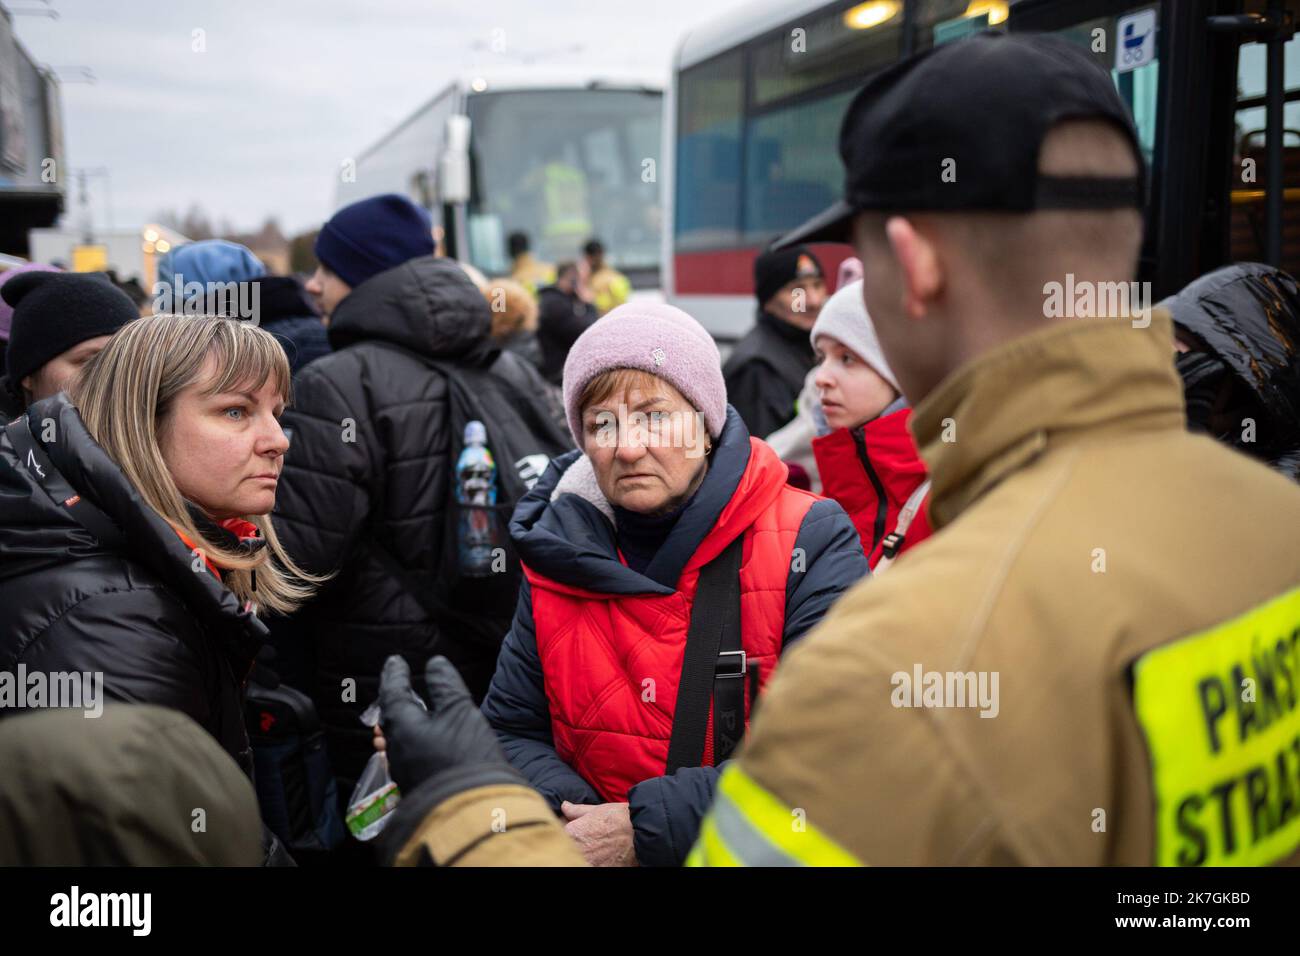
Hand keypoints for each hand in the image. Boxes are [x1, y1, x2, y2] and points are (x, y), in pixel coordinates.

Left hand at [378, 655, 505, 793]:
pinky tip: (422, 738)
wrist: (474, 811)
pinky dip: (412, 737)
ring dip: (403, 719)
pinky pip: (407, 753)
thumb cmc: (466, 756)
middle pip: (391, 717)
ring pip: (398, 737)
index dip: (395, 674)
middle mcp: (397, 748)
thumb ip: (445, 685)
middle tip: (399, 682)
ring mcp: (405, 770)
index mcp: (402, 726)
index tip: (396, 661)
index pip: (392, 692)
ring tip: (410, 708)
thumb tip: (434, 663)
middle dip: (395, 698)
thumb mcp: (460, 711)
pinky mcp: (417, 785)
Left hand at [561, 801, 636, 866]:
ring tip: (596, 847)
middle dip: (573, 842)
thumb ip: (577, 810)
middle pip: (567, 848)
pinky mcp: (599, 871)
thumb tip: (565, 806)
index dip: (565, 830)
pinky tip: (602, 855)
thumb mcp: (597, 809)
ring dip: (583, 853)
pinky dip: (594, 861)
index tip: (573, 828)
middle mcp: (576, 850)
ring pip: (577, 858)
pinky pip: (589, 865)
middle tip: (588, 838)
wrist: (641, 833)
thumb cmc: (620, 818)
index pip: (558, 833)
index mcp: (571, 833)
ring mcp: (587, 863)